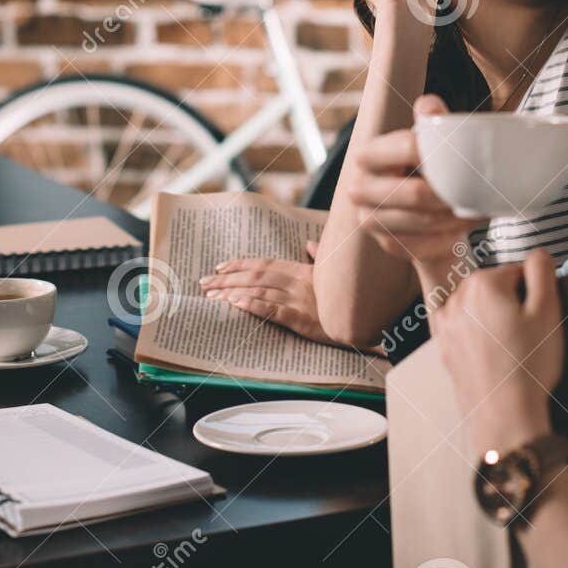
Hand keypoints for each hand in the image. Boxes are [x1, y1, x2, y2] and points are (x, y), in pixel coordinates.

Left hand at [199, 241, 338, 345]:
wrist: (364, 323)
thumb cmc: (347, 299)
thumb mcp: (332, 274)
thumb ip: (319, 257)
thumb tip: (310, 243)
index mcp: (302, 271)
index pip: (264, 263)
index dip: (239, 264)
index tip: (219, 267)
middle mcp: (297, 282)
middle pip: (254, 276)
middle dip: (226, 279)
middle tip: (203, 283)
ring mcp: (298, 300)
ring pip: (258, 292)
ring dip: (231, 293)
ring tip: (211, 297)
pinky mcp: (301, 320)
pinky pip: (272, 310)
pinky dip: (252, 305)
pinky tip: (235, 304)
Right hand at [345, 95, 483, 271]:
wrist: (419, 212)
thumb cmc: (425, 168)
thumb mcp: (428, 140)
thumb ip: (430, 118)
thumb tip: (431, 106)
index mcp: (367, 155)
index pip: (406, 147)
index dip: (439, 150)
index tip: (466, 155)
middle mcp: (360, 189)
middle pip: (417, 193)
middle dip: (453, 193)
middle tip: (481, 190)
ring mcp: (370, 220)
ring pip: (427, 220)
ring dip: (458, 216)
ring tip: (481, 206)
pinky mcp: (388, 245)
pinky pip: (428, 243)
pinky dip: (452, 235)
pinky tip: (466, 224)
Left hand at [431, 248, 565, 454]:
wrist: (504, 415)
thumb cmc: (528, 365)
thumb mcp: (548, 310)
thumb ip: (542, 270)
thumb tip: (537, 254)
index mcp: (482, 283)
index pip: (518, 273)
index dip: (534, 295)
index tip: (538, 319)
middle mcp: (457, 299)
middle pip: (496, 289)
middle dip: (513, 306)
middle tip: (526, 337)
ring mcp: (446, 324)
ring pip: (480, 310)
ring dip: (495, 321)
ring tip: (510, 350)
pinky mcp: (444, 348)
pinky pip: (466, 331)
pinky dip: (479, 338)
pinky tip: (493, 357)